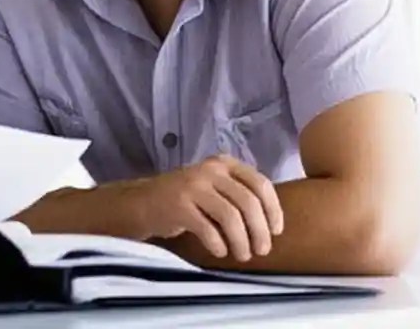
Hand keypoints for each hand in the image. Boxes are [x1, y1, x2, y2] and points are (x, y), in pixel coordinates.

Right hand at [130, 154, 283, 261]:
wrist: (143, 202)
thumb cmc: (187, 200)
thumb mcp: (215, 188)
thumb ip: (240, 195)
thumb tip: (272, 225)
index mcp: (223, 164)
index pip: (260, 184)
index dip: (273, 210)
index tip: (276, 232)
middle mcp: (209, 170)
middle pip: (248, 202)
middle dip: (260, 231)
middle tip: (262, 250)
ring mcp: (192, 186)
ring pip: (230, 217)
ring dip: (241, 241)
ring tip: (242, 255)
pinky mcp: (178, 205)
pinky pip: (208, 229)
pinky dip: (218, 244)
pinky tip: (219, 252)